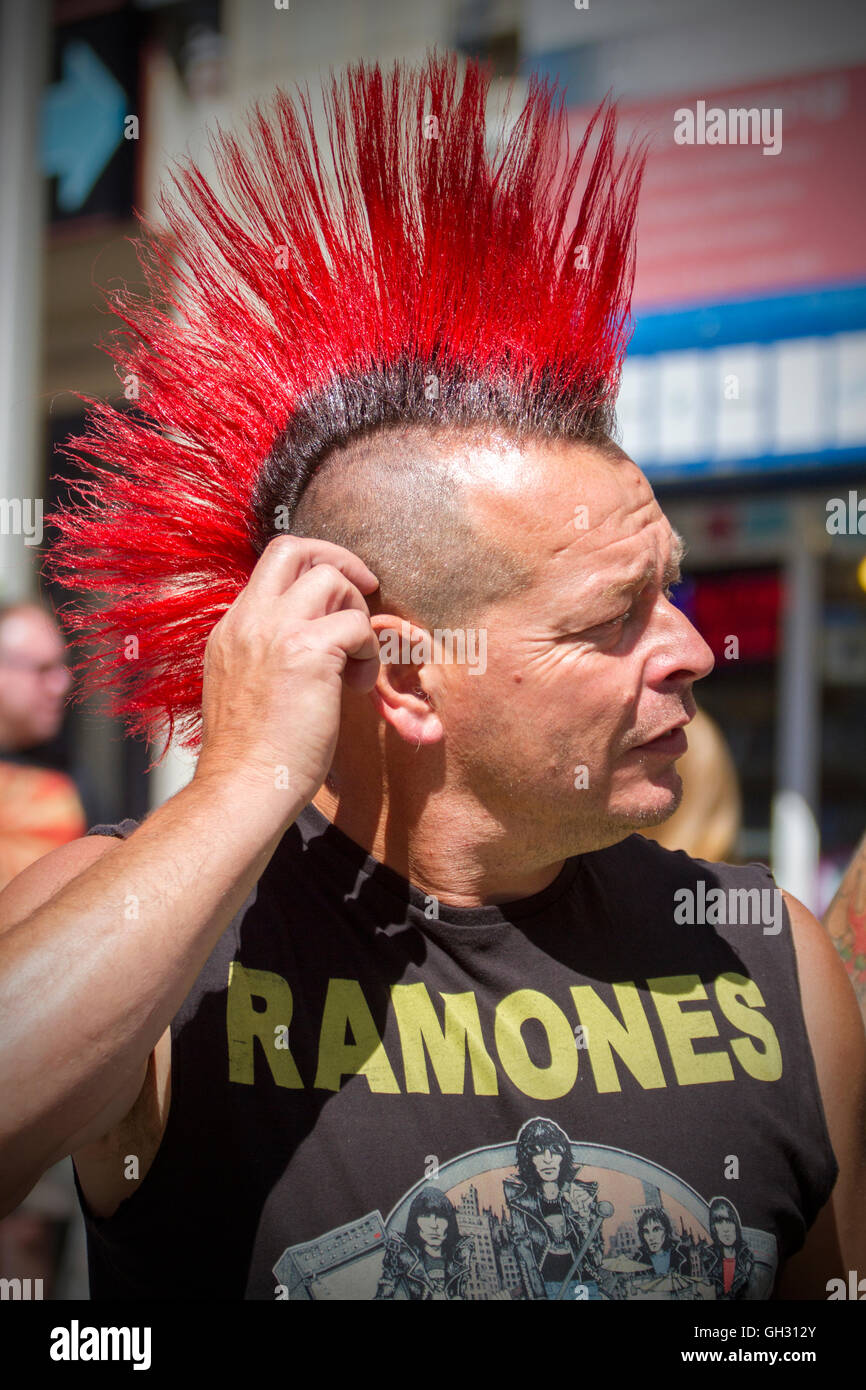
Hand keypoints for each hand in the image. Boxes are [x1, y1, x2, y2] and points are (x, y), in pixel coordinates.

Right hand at [194, 535, 379, 816]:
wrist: (242, 787)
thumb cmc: (250, 755)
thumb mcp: (243, 687)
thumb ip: (266, 655)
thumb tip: (311, 644)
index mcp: (231, 629)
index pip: (270, 568)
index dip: (310, 571)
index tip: (335, 598)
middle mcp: (248, 621)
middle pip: (293, 549)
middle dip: (339, 560)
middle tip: (365, 592)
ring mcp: (275, 632)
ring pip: (330, 577)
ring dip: (356, 612)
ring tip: (356, 659)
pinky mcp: (308, 653)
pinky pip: (357, 624)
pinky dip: (368, 650)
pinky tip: (356, 686)